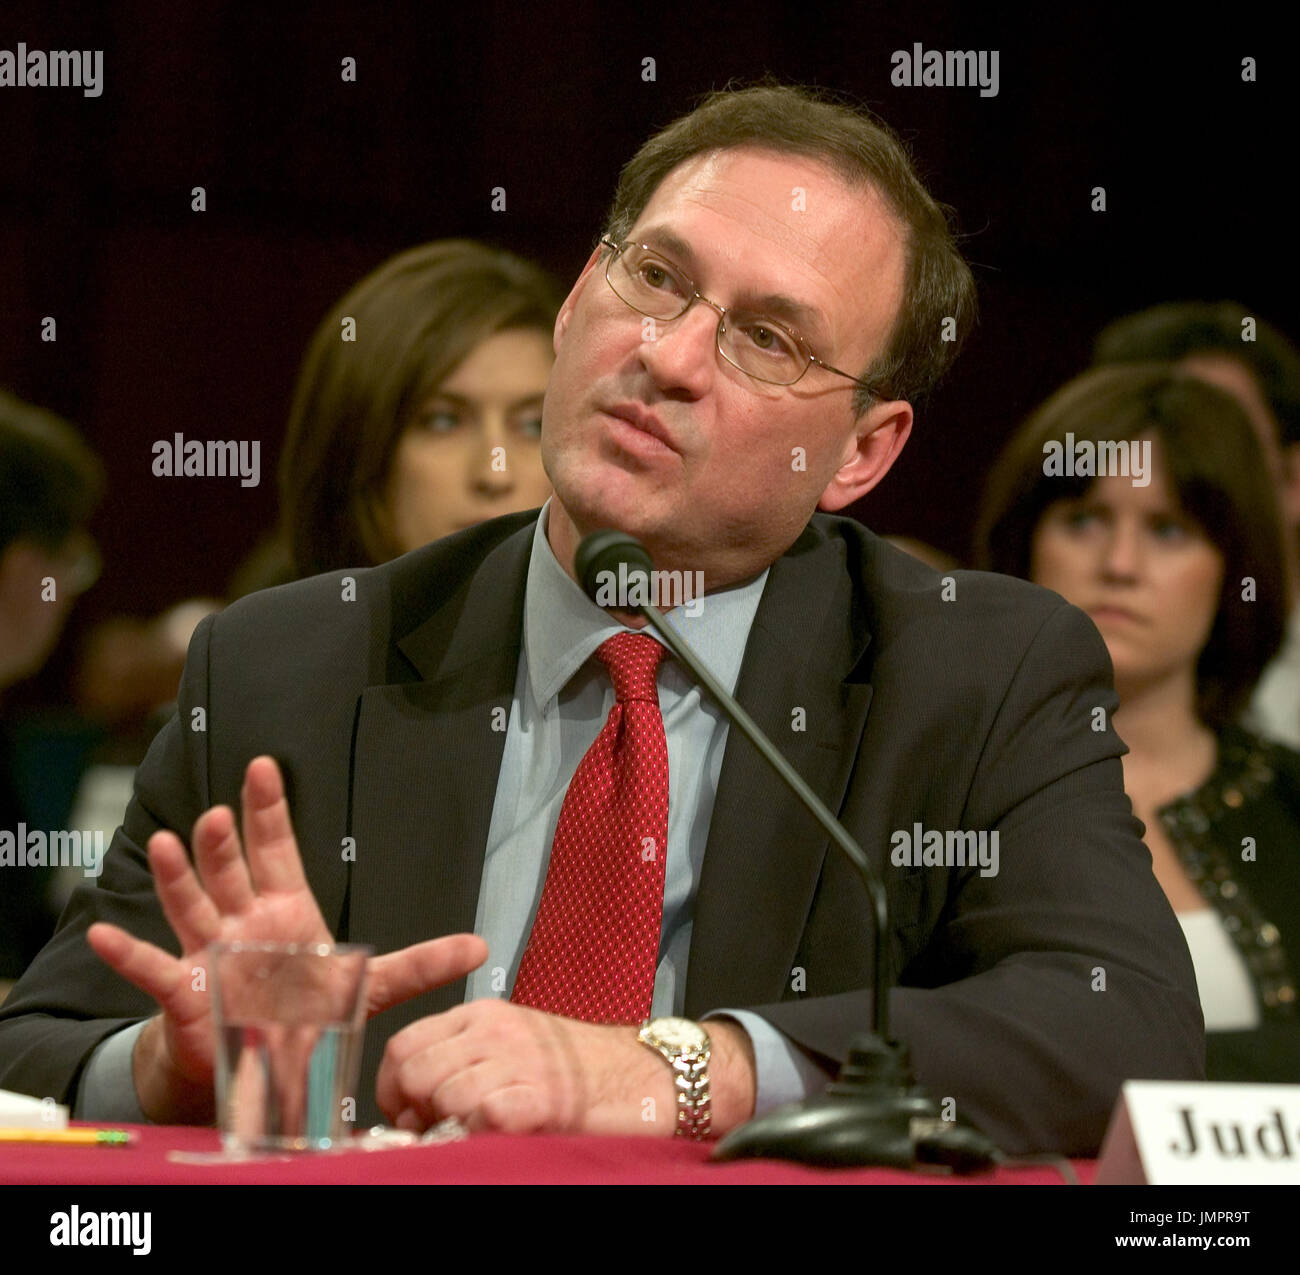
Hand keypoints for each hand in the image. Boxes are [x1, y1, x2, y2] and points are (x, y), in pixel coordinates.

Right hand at [87, 756, 487, 1122]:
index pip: (277, 848)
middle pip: (231, 871)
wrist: (260, 1062)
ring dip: (179, 878)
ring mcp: (210, 953)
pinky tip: (102, 934)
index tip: (263, 766)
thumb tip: (480, 944)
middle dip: (225, 843)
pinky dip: (128, 954)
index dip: (269, 809)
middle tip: (219, 811)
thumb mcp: (368, 987)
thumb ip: (419, 963)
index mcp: (286, 909)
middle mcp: (244, 921)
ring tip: (167, 842)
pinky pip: (152, 971)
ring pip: (192, 906)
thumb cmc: (304, 1010)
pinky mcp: (186, 993)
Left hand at [375, 1001, 757, 1137]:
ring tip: (477, 1133)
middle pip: (413, 1071)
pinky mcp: (541, 1097)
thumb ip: (464, 1059)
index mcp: (483, 1015)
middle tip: (437, 1131)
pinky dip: (483, 1135)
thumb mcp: (514, 1045)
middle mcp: (495, 1031)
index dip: (393, 1086)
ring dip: (449, 1126)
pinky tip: (504, 1134)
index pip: (403, 1044)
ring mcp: (519, 1061)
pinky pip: (482, 1117)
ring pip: (442, 1096)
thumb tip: (413, 1103)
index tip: (406, 1112)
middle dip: (413, 1111)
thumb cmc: (581, 1067)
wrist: (647, 1076)